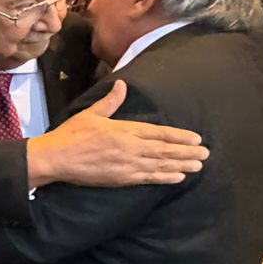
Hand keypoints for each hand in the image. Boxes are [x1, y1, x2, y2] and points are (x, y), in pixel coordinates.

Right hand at [24, 81, 207, 187]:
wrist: (56, 158)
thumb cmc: (72, 134)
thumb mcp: (91, 114)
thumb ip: (110, 101)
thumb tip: (122, 85)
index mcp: (125, 130)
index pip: (159, 133)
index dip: (179, 136)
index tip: (196, 138)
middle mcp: (131, 147)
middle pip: (165, 150)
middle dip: (187, 152)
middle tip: (206, 154)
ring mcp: (128, 165)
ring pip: (161, 165)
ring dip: (181, 165)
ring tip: (198, 166)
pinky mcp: (121, 179)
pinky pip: (148, 178)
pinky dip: (165, 178)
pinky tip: (178, 177)